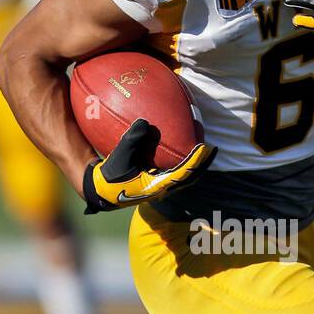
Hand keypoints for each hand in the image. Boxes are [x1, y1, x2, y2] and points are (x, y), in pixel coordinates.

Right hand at [82, 118, 215, 213]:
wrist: (101, 191)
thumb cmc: (109, 177)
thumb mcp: (119, 158)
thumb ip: (131, 140)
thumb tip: (144, 122)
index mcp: (158, 186)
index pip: (184, 173)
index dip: (196, 161)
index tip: (205, 147)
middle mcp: (163, 188)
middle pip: (190, 177)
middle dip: (202, 163)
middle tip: (213, 148)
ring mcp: (160, 186)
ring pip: (184, 175)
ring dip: (194, 164)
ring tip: (202, 148)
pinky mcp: (155, 182)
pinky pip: (174, 171)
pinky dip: (181, 160)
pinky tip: (180, 145)